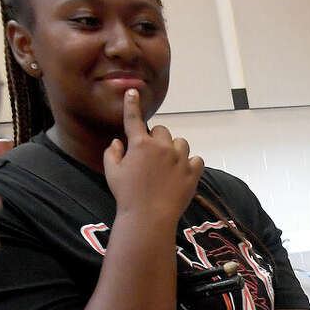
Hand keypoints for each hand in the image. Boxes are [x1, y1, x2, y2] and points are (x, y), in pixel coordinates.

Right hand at [102, 89, 202, 224]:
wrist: (149, 218)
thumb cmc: (127, 196)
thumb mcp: (112, 173)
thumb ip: (112, 153)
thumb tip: (118, 142)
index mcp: (140, 145)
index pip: (134, 119)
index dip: (132, 104)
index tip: (133, 92)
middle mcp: (162, 147)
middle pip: (163, 130)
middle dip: (157, 139)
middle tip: (152, 156)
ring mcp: (180, 159)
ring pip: (181, 143)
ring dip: (175, 149)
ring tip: (168, 165)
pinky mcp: (193, 172)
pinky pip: (197, 159)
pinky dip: (191, 163)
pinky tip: (182, 172)